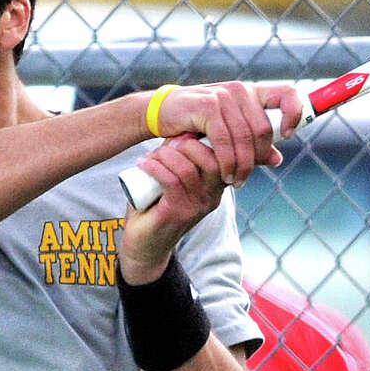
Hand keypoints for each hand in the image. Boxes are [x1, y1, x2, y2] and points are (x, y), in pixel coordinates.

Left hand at [119, 133, 228, 283]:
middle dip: (187, 144)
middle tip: (167, 145)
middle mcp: (212, 197)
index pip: (225, 156)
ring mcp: (196, 207)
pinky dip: (156, 167)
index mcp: (216, 186)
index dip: (205, 139)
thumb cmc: (158, 206)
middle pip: (213, 160)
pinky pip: (172, 181)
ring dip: (166, 156)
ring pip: (188, 169)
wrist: (145, 245)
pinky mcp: (178, 213)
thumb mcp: (174, 176)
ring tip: (150, 158)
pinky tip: (144, 164)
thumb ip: (182, 156)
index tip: (181, 135)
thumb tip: (184, 124)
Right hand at [151, 81, 302, 189]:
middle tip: (245, 177)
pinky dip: (226, 162)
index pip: (286, 94)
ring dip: (241, 166)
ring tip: (234, 181)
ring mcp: (224, 96)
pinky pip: (225, 140)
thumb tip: (277, 159)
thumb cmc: (197, 123)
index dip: (294, 113)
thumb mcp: (228, 133)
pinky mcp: (207, 106)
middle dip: (256, 158)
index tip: (286, 136)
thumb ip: (252, 144)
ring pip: (245, 138)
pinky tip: (223, 174)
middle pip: (263, 128)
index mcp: (251, 93)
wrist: (162, 113)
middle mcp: (240, 91)